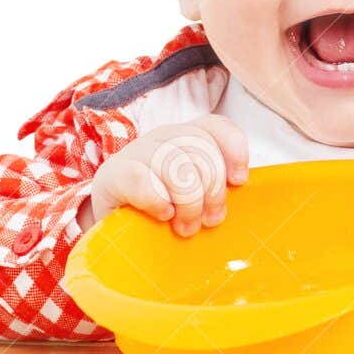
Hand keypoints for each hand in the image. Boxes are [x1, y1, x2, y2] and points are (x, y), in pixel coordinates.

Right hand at [86, 115, 249, 236]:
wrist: (111, 227)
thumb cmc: (161, 213)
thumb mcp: (193, 198)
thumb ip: (214, 189)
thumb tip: (242, 193)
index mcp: (186, 139)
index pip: (215, 126)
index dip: (233, 148)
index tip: (240, 181)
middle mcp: (162, 137)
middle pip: (200, 146)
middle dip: (213, 187)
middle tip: (211, 220)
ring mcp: (136, 152)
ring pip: (175, 163)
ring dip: (188, 200)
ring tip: (187, 227)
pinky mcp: (112, 174)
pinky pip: (142, 179)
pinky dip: (157, 200)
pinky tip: (163, 215)